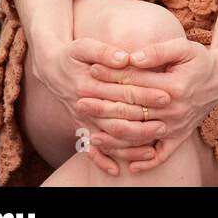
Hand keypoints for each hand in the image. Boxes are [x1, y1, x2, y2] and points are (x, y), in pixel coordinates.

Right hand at [33, 37, 168, 175]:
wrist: (49, 69)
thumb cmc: (72, 54)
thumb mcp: (84, 46)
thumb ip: (104, 52)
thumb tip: (125, 58)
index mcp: (87, 85)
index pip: (122, 92)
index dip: (146, 94)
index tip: (167, 95)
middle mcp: (84, 107)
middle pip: (116, 120)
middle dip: (142, 125)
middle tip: (167, 126)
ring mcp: (82, 119)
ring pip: (107, 139)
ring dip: (128, 147)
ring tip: (151, 151)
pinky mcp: (81, 127)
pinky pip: (91, 148)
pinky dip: (103, 160)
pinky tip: (117, 170)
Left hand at [85, 37, 217, 172]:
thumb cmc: (200, 60)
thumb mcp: (184, 47)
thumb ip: (158, 50)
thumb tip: (131, 57)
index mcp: (174, 87)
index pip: (134, 82)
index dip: (111, 75)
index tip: (90, 70)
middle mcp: (174, 110)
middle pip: (131, 109)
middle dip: (103, 104)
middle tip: (79, 100)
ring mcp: (177, 126)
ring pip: (139, 135)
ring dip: (113, 136)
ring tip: (90, 133)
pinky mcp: (181, 136)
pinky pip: (162, 154)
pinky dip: (146, 162)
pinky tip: (129, 165)